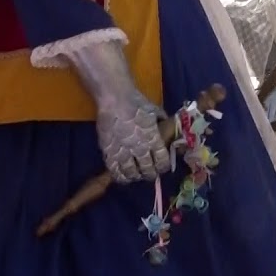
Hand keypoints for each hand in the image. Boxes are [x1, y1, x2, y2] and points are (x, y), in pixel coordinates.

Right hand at [65, 41, 170, 183]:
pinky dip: (119, 176)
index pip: (162, 160)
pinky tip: (122, 176)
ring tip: (136, 176)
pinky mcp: (109, 152)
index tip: (163, 168)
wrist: (115, 99)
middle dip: (150, 174)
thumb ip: (160, 121)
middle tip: (149, 174)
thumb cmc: (136, 102)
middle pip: (147, 170)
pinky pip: (114, 170)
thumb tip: (166, 124)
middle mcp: (140, 149)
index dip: (163, 167)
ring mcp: (123, 152)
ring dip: (135, 176)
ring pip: (131, 172)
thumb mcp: (154, 110)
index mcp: (153, 140)